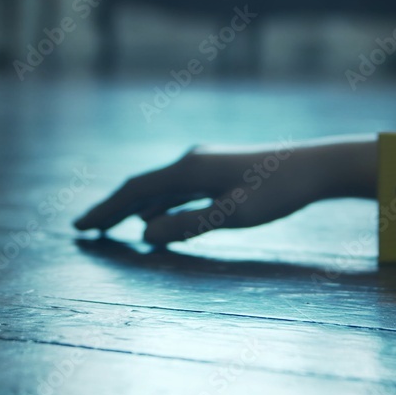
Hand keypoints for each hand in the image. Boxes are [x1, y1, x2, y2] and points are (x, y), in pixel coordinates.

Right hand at [74, 142, 344, 243]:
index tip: (80, 228)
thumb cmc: (278, 192)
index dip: (106, 211)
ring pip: (157, 188)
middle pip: (140, 187)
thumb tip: (144, 233)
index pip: (135, 192)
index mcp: (188, 170)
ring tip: (110, 226)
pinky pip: (175, 189)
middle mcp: (189, 161)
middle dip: (111, 209)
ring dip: (131, 207)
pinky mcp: (216, 169)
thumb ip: (188, 224)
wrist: (315, 166)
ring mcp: (202, 163)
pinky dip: (156, 204)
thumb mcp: (233, 214)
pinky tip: (153, 217)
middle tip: (83, 229)